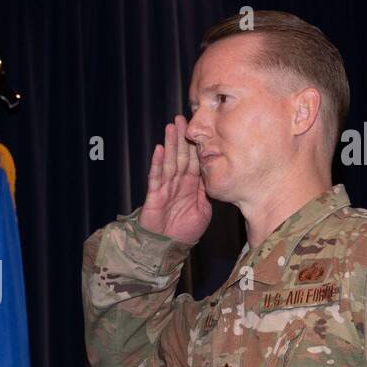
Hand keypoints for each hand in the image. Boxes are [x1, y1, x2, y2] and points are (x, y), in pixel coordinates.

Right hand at [138, 114, 210, 242]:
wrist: (166, 248)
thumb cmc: (184, 232)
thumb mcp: (204, 210)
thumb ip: (207, 192)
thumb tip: (213, 175)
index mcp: (191, 186)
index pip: (194, 161)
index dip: (196, 145)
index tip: (200, 128)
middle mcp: (178, 183)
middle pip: (181, 156)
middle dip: (182, 137)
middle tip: (183, 117)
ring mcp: (165, 188)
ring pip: (169, 162)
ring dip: (170, 144)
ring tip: (172, 127)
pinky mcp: (154, 195)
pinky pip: (156, 177)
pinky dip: (158, 163)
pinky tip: (159, 149)